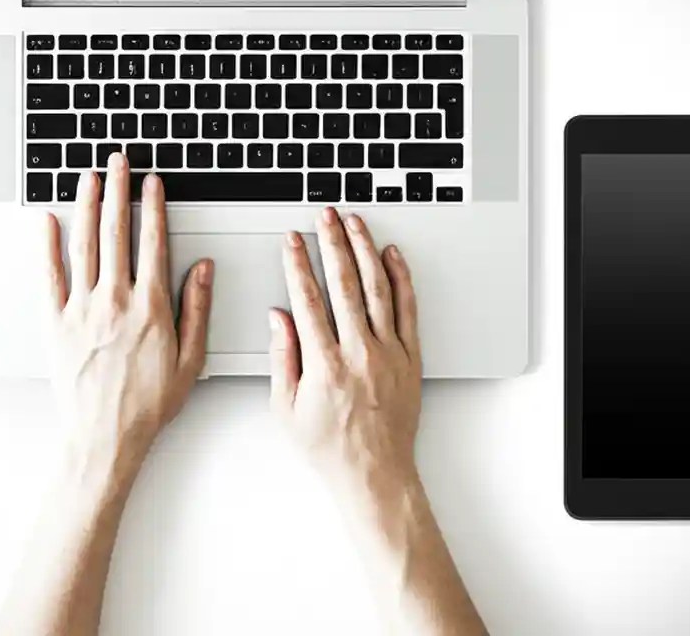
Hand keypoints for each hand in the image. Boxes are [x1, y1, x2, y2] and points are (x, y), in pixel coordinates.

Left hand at [45, 154, 213, 473]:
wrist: (105, 436)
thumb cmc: (148, 404)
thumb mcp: (191, 360)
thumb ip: (197, 309)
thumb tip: (202, 268)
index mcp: (151, 307)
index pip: (152, 242)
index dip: (153, 206)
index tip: (153, 182)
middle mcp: (115, 300)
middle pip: (116, 231)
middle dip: (119, 190)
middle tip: (119, 162)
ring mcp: (81, 309)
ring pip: (83, 244)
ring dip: (87, 205)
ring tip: (89, 177)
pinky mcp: (55, 322)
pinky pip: (49, 274)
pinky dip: (48, 244)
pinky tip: (49, 220)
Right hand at [269, 207, 421, 485]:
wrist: (374, 473)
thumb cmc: (329, 447)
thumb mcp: (286, 408)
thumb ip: (281, 358)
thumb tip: (278, 317)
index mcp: (323, 365)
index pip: (307, 299)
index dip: (298, 264)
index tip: (292, 241)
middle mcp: (358, 353)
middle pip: (344, 284)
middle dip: (332, 242)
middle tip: (325, 216)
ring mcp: (389, 354)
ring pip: (377, 288)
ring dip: (365, 250)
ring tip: (355, 223)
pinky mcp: (410, 358)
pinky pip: (407, 309)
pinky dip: (401, 278)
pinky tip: (391, 255)